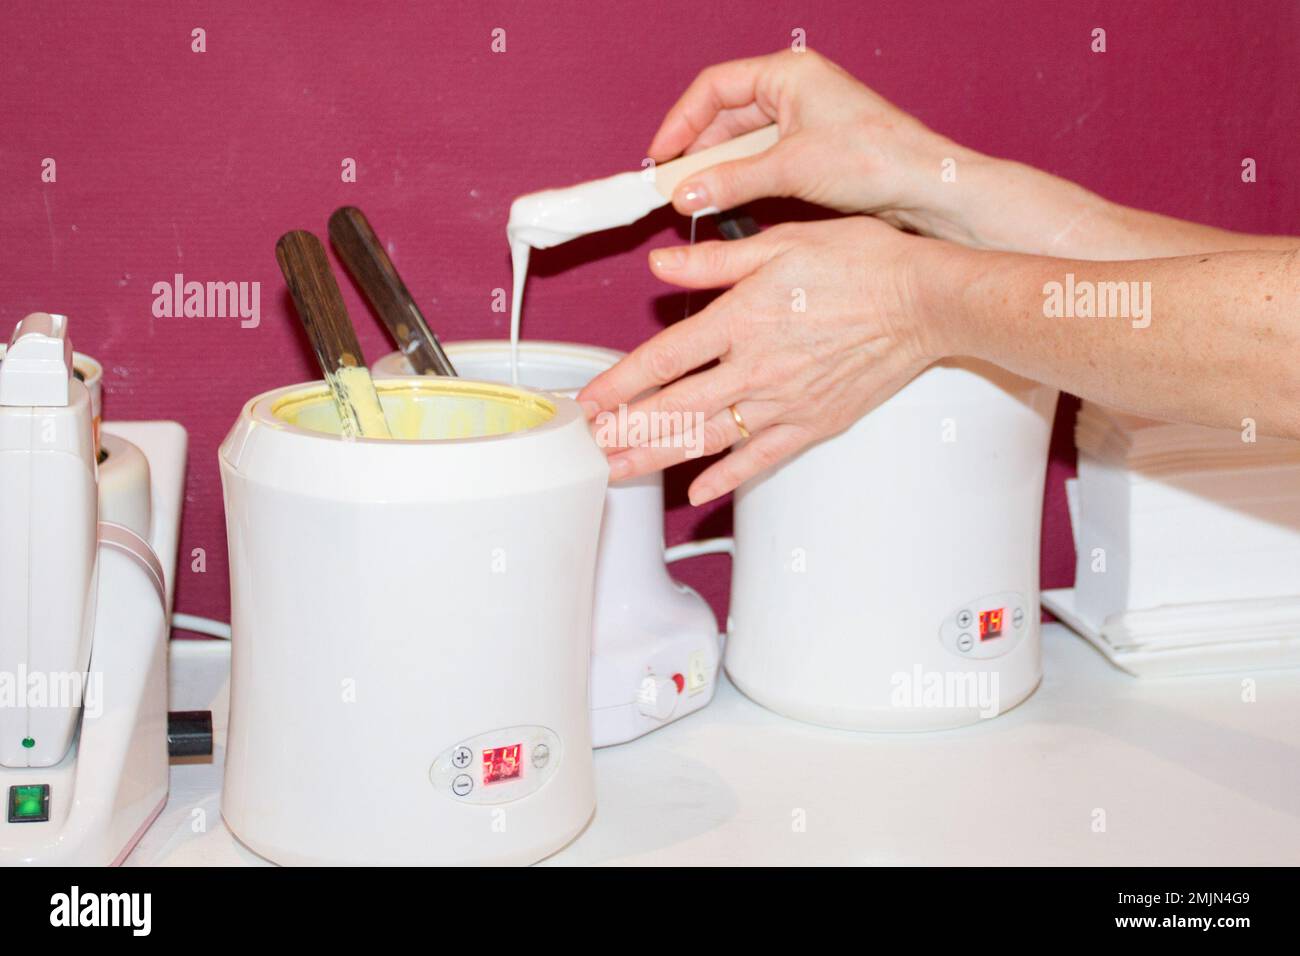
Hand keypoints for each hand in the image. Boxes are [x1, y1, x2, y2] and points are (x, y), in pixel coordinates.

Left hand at [576, 217, 952, 504]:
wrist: (924, 301)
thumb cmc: (860, 263)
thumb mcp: (781, 242)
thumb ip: (714, 261)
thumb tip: (660, 265)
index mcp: (741, 319)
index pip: (663, 360)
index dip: (619, 383)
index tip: (590, 401)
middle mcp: (755, 367)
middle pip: (674, 408)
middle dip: (625, 431)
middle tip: (589, 448)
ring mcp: (784, 402)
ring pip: (707, 438)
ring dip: (658, 457)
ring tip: (620, 472)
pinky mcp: (813, 423)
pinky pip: (761, 459)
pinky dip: (727, 478)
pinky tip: (698, 491)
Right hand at [649, 49, 1119, 256]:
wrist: (926, 189)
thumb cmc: (876, 160)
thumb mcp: (791, 169)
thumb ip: (731, 181)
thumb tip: (685, 193)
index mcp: (789, 73)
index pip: (714, 88)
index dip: (680, 122)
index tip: (661, 157)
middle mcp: (794, 91)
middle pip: (724, 116)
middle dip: (697, 152)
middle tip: (673, 187)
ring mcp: (803, 121)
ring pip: (741, 142)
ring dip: (718, 170)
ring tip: (696, 199)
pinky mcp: (812, 151)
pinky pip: (762, 161)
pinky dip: (741, 180)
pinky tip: (729, 203)